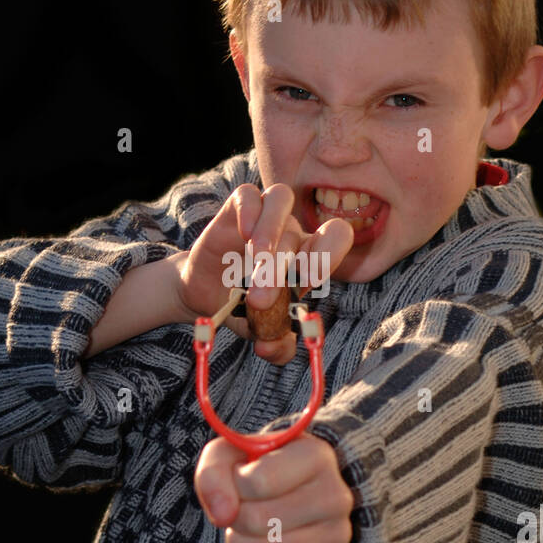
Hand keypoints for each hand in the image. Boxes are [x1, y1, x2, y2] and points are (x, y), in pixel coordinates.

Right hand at [175, 183, 353, 365]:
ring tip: (255, 257)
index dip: (328, 255)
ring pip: (280, 199)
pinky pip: (248, 194)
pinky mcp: (235, 210)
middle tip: (258, 299)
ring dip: (271, 230)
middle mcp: (290, 232)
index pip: (336, 237)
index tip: (306, 284)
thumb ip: (275, 347)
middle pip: (297, 235)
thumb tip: (272, 349)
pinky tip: (241, 232)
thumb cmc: (244, 309)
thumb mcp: (261, 333)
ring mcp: (264, 217)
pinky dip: (248, 209)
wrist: (205, 296)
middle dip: (279, 269)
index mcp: (307, 258)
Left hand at [194, 431, 354, 542]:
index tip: (241, 479)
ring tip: (246, 533)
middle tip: (240, 509)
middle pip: (260, 521)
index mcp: (315, 456)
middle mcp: (335, 495)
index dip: (234, 485)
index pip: (258, 481)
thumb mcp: (227, 456)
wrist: (289, 486)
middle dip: (235, 519)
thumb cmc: (255, 468)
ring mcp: (336, 534)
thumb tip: (223, 514)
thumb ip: (213, 473)